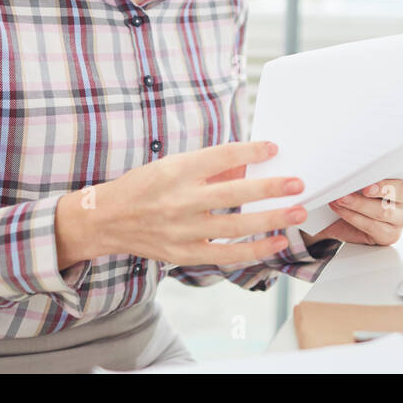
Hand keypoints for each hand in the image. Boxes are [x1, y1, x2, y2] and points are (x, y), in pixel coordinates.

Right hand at [96, 140, 308, 267]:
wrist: (105, 220)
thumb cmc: (143, 186)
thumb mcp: (172, 165)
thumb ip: (210, 166)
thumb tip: (249, 164)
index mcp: (176, 171)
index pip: (221, 157)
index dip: (250, 151)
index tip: (274, 148)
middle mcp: (179, 201)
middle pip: (233, 194)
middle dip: (269, 189)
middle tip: (297, 183)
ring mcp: (182, 231)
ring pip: (235, 227)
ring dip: (270, 220)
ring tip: (297, 212)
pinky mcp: (184, 254)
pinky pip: (226, 254)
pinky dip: (255, 250)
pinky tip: (278, 241)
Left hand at [309, 159, 402, 245]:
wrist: (336, 216)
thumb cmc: (352, 188)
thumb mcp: (360, 172)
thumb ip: (368, 165)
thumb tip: (357, 157)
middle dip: (383, 188)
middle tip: (365, 187)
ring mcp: (401, 217)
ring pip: (385, 211)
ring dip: (359, 203)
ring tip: (341, 198)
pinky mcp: (389, 235)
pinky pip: (374, 226)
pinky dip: (354, 216)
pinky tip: (342, 209)